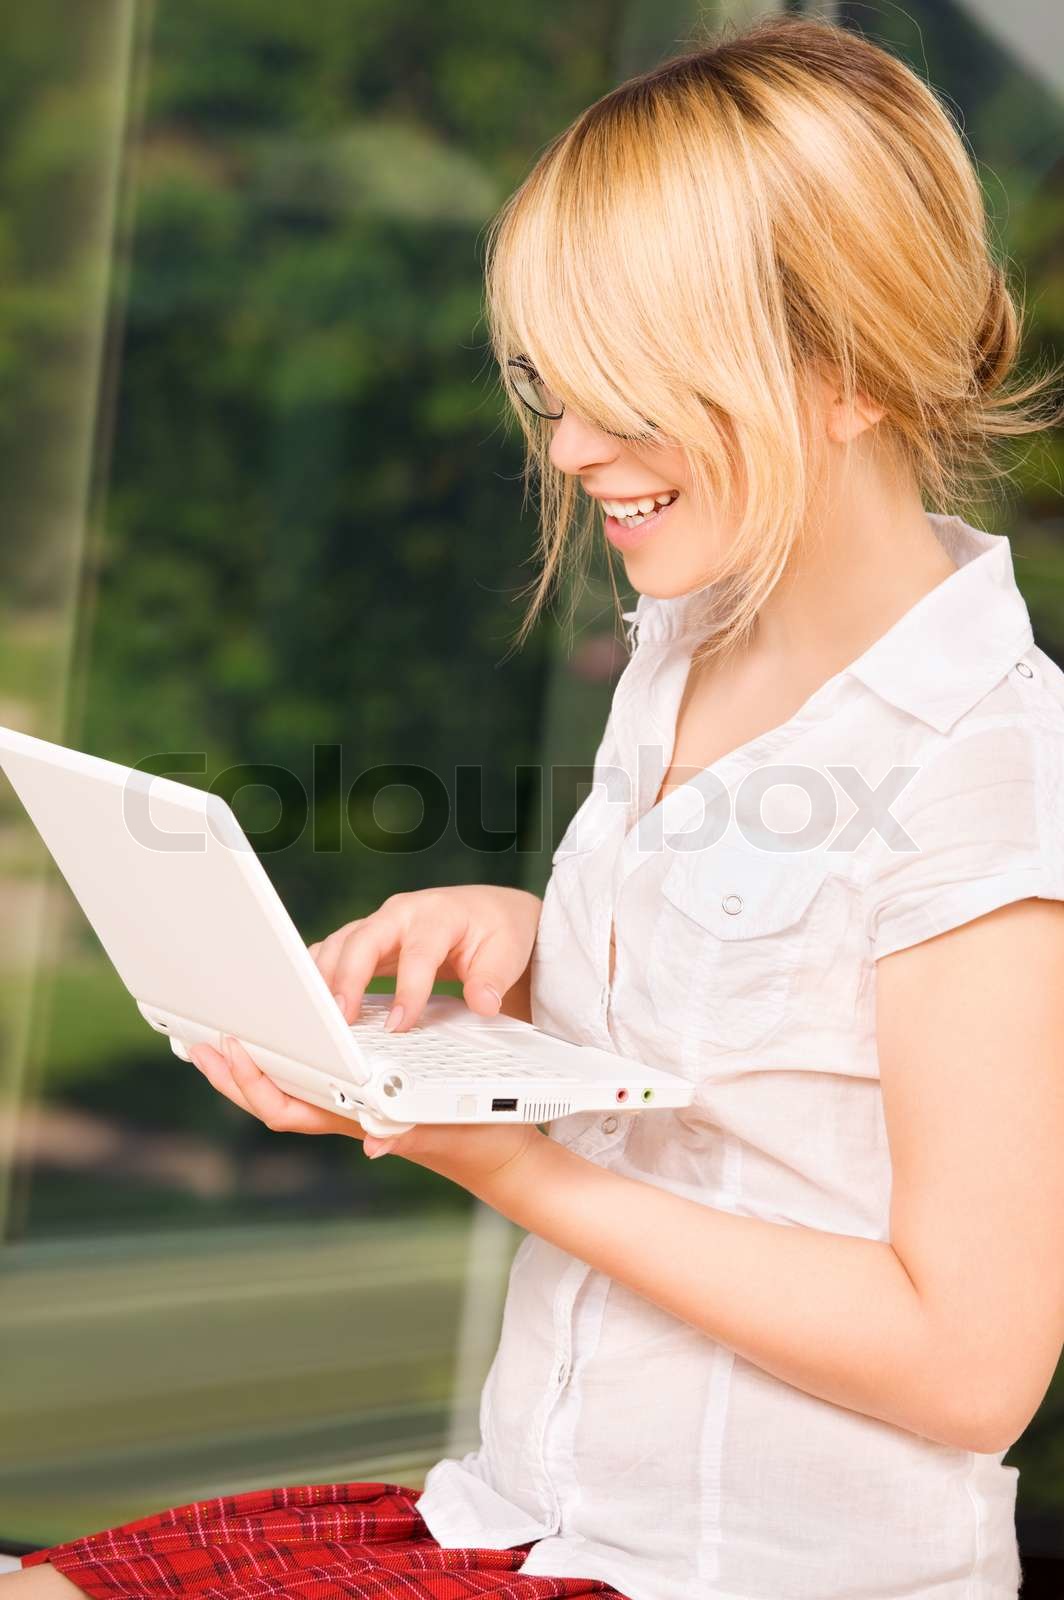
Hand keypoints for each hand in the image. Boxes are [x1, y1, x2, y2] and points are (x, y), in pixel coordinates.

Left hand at [188, 1033, 544, 1192]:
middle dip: (230, 1075)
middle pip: (271, 1099)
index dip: (252, 1082)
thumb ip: (410, 1130)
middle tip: (197, 1042)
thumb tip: (374, 1141)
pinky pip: (310, 1078)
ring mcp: (350, 1106)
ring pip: (285, 1090)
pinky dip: (283, 1060)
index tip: (232, 1047)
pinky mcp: (363, 1094)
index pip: (286, 1108)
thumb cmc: (479, 1136)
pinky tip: (277, 1039)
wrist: (501, 1150)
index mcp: (356, 1118)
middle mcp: (344, 1115)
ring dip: (248, 1067)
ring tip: (218, 1039)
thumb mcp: (450, 1126)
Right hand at [307, 884, 542, 1030]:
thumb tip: (482, 1003)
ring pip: (341, 942)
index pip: (418, 953)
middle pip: (364, 939)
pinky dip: (319, 971)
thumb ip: (493, 978)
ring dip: (325, 977)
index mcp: (438, 913)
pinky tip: (310, 1000)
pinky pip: (334, 948)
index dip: (407, 990)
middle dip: (348, 979)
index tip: (400, 1024)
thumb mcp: (507, 951)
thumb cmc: (497, 930)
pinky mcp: (368, 936)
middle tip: (342, 1019)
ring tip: (318, 1017)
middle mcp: (402, 912)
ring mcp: (380, 922)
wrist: (489, 912)